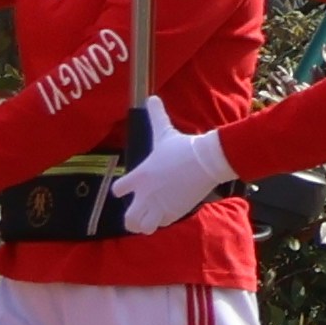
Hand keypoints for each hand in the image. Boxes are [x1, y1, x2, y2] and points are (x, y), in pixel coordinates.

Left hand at [110, 106, 235, 237]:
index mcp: (139, 176)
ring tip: (152, 218)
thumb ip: (156, 117)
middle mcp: (145, 195)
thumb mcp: (165, 132)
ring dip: (146, 224)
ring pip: (143, 227)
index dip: (121, 189)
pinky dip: (163, 221)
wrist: (206, 160)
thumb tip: (151, 97)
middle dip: (131, 219)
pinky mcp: (175, 212)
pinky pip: (163, 224)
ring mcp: (160, 206)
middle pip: (128, 219)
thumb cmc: (183, 147)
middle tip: (137, 214)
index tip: (126, 188)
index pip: (118, 190)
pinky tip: (169, 213)